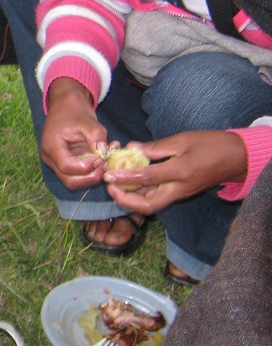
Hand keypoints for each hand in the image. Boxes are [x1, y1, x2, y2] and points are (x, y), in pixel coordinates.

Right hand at [40, 78, 107, 189]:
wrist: (65, 106)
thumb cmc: (73, 110)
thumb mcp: (87, 120)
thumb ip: (96, 136)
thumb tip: (104, 153)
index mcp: (51, 146)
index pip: (67, 166)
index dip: (86, 167)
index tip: (100, 158)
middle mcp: (51, 158)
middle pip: (70, 180)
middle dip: (90, 177)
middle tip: (104, 164)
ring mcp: (58, 162)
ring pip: (74, 181)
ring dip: (92, 176)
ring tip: (105, 162)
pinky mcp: (67, 163)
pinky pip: (79, 175)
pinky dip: (92, 172)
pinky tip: (102, 160)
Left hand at [105, 130, 247, 212]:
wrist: (237, 157)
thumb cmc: (211, 144)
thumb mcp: (182, 140)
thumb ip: (156, 147)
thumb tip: (132, 148)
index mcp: (180, 172)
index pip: (147, 179)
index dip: (125, 178)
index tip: (108, 175)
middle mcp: (179, 188)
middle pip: (149, 205)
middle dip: (126, 201)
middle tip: (110, 186)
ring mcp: (181, 193)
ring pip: (152, 204)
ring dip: (132, 198)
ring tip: (115, 185)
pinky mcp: (181, 193)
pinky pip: (158, 198)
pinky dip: (142, 193)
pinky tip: (130, 182)